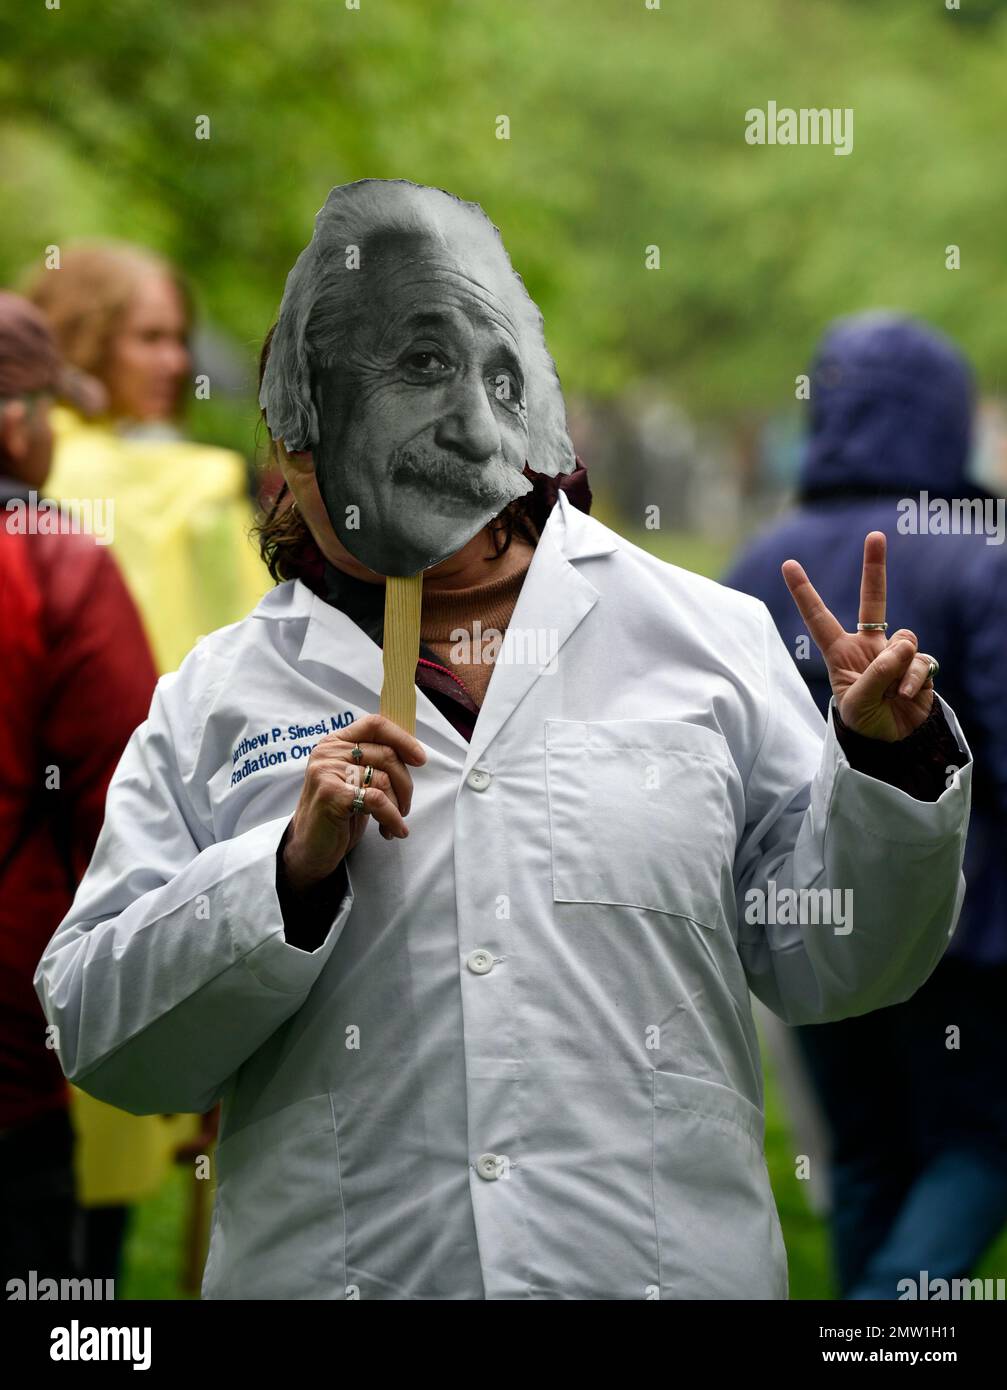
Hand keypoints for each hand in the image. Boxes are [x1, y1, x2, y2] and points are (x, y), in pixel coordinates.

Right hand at [282, 714, 426, 890]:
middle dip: (405, 784)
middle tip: (405, 806)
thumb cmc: (337, 814)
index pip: (375, 725)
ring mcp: (327, 771)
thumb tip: (413, 753)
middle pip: (386, 754)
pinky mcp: (331, 794)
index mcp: (335, 743)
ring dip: (397, 805)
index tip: (420, 759)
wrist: (310, 849)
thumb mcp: (355, 781)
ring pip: (383, 778)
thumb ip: (373, 763)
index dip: (403, 739)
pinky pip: (377, 800)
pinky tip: (392, 830)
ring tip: (394, 822)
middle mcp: (328, 752)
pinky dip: (391, 818)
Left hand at [782, 531, 935, 741]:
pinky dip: (913, 681)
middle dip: (875, 567)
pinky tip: (905, 697)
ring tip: (890, 691)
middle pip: (874, 599)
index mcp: (840, 652)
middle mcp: (868, 646)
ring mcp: (895, 653)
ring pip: (903, 639)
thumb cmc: (864, 722)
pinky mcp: (919, 664)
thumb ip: (876, 674)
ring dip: (898, 665)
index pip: (818, 618)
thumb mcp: (857, 702)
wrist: (892, 742)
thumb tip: (904, 645)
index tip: (788, 564)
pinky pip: (919, 661)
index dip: (804, 592)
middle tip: (875, 536)